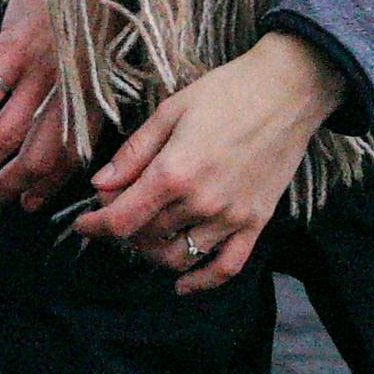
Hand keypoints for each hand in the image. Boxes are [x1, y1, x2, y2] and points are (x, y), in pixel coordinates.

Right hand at [0, 0, 101, 219]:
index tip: (27, 205)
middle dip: (8, 188)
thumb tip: (74, 116)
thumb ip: (94, 83)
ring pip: (7, 135)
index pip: (72, 155)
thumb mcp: (112, 44)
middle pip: (36, 156)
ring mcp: (43, 70)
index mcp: (97, 93)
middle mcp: (71, 91)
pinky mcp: (16, 45)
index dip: (48, 185)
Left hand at [67, 30, 346, 291]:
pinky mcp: (257, 222)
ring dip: (153, 254)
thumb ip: (133, 153)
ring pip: (179, 258)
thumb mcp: (170, 111)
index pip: (121, 219)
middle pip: (146, 238)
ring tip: (146, 236)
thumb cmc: (227, 92)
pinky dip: (201, 282)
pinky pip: (227, 267)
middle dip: (122, 230)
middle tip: (117, 211)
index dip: (95, 226)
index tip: (84, 223)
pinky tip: (181, 284)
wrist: (289, 89)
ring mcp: (231, 217)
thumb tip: (99, 184)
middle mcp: (201, 202)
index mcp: (174, 172)